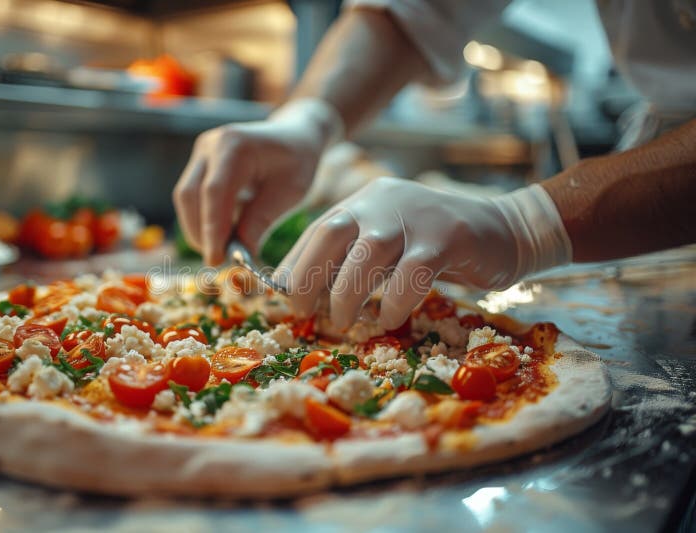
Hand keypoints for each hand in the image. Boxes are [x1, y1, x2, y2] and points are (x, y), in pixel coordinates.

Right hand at [173, 99, 342, 264]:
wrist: (294, 136)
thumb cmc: (297, 162)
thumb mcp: (289, 193)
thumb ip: (261, 221)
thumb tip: (239, 255)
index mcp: (235, 145)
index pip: (214, 192)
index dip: (212, 228)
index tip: (216, 259)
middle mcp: (211, 145)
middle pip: (190, 194)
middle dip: (200, 232)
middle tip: (218, 261)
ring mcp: (202, 153)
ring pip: (185, 197)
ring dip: (198, 228)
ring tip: (220, 251)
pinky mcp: (200, 164)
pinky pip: (191, 196)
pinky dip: (202, 219)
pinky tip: (220, 236)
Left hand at [275, 177, 570, 329]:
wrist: (508, 229)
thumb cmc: (439, 247)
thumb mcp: (391, 243)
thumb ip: (354, 258)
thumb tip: (306, 293)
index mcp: (365, 201)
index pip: (317, 230)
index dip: (294, 264)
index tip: (282, 298)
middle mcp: (384, 202)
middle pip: (330, 233)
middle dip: (307, 276)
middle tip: (303, 311)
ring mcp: (417, 217)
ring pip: (367, 254)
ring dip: (347, 294)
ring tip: (343, 323)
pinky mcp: (448, 238)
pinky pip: (412, 273)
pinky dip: (394, 301)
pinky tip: (388, 320)